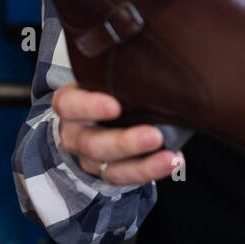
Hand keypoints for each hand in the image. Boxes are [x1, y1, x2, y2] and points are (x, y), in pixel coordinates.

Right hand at [52, 83, 183, 186]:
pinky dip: (153, 171)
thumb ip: (121, 75)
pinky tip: (174, 160)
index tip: (115, 106)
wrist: (95, 118)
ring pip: (112, 170)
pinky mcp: (109, 173)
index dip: (90, 107)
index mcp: (70, 104)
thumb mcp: (101, 79)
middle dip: (126, 143)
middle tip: (154, 135)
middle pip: (94, 144)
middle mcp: (75, 134)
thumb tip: (159, 65)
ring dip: (145, 166)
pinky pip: (129, 178)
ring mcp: (90, 159)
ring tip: (170, 158)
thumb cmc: (103, 91)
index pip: (70, 106)